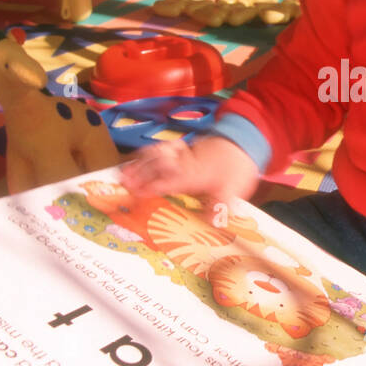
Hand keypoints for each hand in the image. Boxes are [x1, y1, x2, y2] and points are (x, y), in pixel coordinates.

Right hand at [119, 136, 259, 203]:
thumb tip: (212, 224)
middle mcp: (183, 163)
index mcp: (192, 175)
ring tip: (124, 169)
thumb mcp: (232, 190)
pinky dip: (150, 152)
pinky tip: (142, 156)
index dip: (149, 187)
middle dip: (137, 173)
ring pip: (156, 154)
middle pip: (156, 166)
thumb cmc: (237, 168)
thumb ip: (219, 207)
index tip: (133, 192)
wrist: (244, 141)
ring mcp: (183, 154)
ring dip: (139, 161)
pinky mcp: (184, 148)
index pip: (166, 182)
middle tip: (121, 180)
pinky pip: (163, 148)